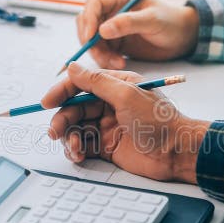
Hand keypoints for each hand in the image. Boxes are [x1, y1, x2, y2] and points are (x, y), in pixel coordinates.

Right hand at [41, 62, 209, 182]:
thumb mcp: (126, 95)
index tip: (47, 102)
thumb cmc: (158, 121)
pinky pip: (83, 145)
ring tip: (73, 148)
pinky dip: (76, 150)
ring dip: (68, 137)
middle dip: (62, 119)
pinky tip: (78, 155)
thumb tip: (72, 67)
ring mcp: (107, 125)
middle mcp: (109, 103)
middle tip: (54, 132)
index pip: (81, 84)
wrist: (176, 152)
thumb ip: (97, 82)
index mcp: (116, 85)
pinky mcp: (107, 146)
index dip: (61, 92)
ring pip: (76, 128)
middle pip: (74, 108)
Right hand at [76, 0, 199, 68]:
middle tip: (103, 56)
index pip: (94, 4)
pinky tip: (121, 63)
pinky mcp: (115, 42)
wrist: (183, 37)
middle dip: (90, 41)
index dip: (89, 20)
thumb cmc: (172, 22)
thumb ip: (128, 23)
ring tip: (118, 63)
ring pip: (92, 40)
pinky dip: (105, 60)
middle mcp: (112, 10)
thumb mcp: (153, 21)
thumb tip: (102, 30)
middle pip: (87, 23)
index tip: (91, 38)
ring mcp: (112, 27)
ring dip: (99, 54)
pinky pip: (101, 51)